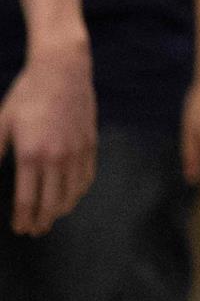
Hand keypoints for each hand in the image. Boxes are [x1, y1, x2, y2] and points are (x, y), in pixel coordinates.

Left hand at [0, 39, 95, 234]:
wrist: (63, 69)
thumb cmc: (26, 94)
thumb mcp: (1, 122)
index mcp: (31, 155)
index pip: (28, 200)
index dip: (23, 218)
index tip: (19, 229)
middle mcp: (58, 157)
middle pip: (52, 202)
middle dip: (42, 221)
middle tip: (35, 231)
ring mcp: (77, 151)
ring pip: (72, 193)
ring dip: (61, 210)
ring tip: (52, 218)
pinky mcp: (90, 143)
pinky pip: (87, 177)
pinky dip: (79, 192)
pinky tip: (71, 196)